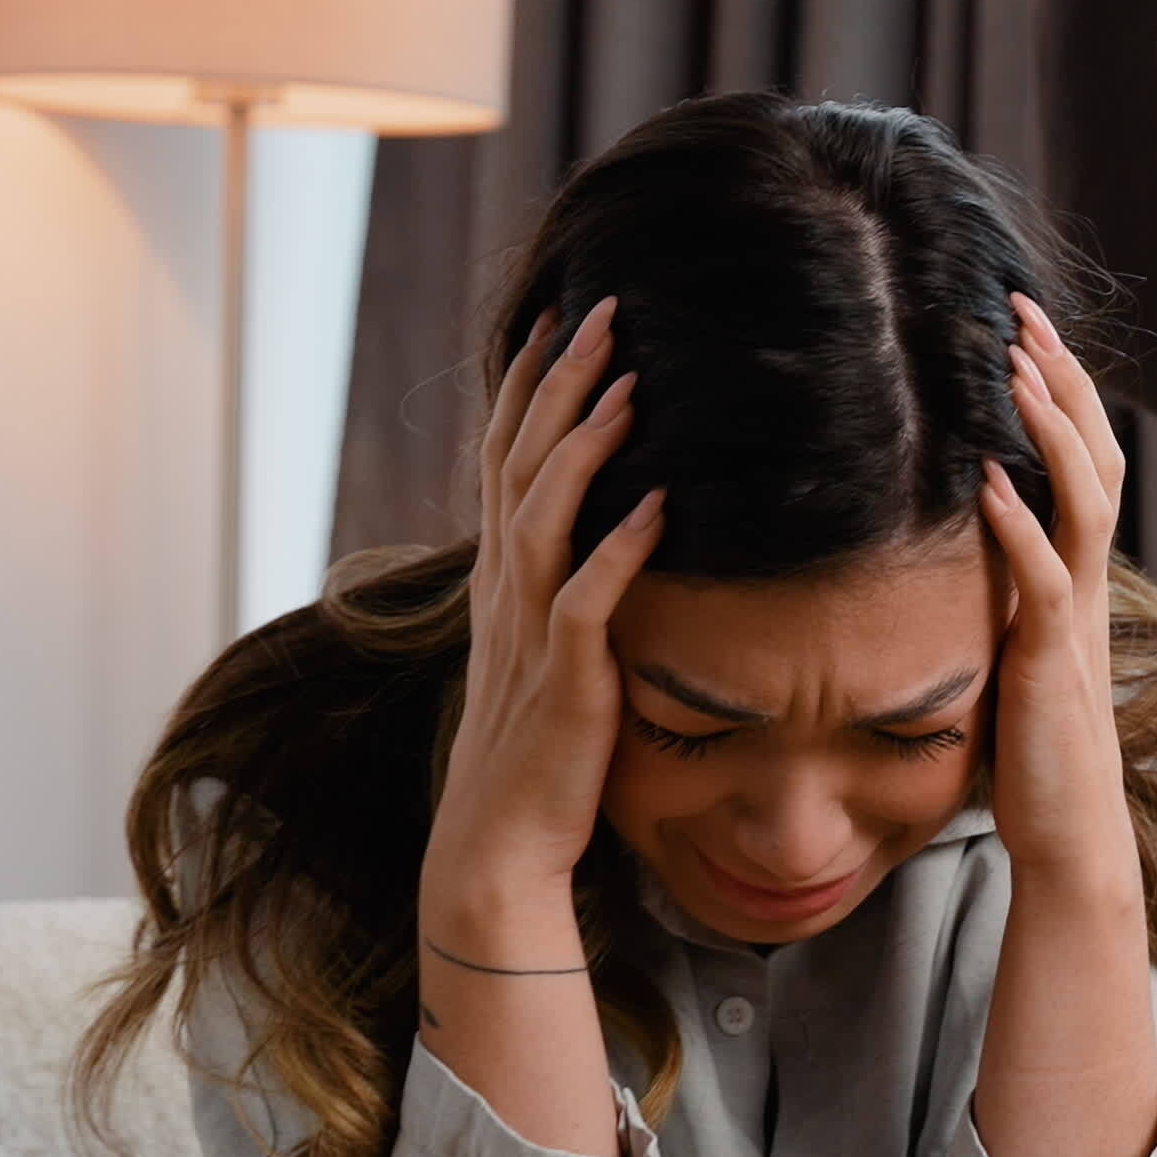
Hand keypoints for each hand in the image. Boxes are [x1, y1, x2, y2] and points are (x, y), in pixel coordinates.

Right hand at [425, 298, 667, 927]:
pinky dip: (621, 547)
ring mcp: (528, 632)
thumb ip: (562, 586)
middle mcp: (504, 591)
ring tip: (629, 384)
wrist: (497, 843)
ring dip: (587, 446)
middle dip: (560, 384)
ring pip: (545, 514)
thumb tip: (605, 528)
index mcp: (500, 579)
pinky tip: (659, 503)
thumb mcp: (543, 650)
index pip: (505, 459)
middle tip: (602, 314)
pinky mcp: (562, 680)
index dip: (527, 388)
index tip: (559, 320)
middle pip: (521, 463)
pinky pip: (587, 600)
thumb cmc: (533, 749)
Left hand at [976, 295, 1143, 901]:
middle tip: (1022, 312)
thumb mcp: (1012, 648)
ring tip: (1017, 368)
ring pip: (1084, 499)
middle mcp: (1087, 583)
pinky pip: (1040, 575)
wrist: (1068, 831)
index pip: (1085, 460)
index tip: (1022, 329)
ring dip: (1050, 430)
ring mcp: (1074, 617)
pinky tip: (988, 476)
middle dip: (1061, 380)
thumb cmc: (1031, 749)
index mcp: (1078, 576)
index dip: (1061, 391)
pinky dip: (1018, 522)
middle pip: (1097, 456)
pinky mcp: (1050, 657)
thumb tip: (954, 541)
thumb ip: (997, 593)